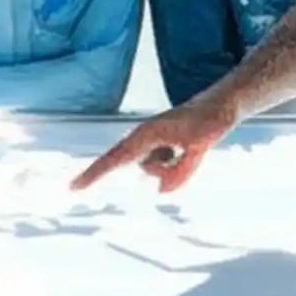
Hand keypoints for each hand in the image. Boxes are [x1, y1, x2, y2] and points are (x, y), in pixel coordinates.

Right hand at [70, 95, 237, 192]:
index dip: (94, 173)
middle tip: (88, 182)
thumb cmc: (208, 120)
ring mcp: (153, 142)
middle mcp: (145, 137)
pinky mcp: (163, 146)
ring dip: (170, 169)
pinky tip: (189, 149)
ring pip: (153, 170)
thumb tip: (161, 190)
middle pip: (128, 163)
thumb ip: (180, 171)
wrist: (222, 104)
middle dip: (127, 170)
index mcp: (146, 133)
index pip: (115, 158)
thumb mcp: (197, 148)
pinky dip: (175, 166)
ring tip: (191, 149)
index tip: (74, 186)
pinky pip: (164, 168)